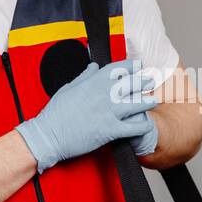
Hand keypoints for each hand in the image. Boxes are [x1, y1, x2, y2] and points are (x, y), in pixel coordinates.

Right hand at [15, 60, 157, 173]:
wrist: (48, 136)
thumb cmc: (55, 114)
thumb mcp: (68, 88)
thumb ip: (84, 76)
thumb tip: (94, 66)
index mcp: (93, 82)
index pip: (117, 69)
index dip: (131, 66)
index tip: (138, 65)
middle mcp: (103, 95)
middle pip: (131, 84)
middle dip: (143, 81)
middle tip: (150, 81)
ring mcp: (108, 112)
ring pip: (136, 104)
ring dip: (147, 102)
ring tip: (153, 101)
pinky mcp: (110, 130)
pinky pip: (132, 127)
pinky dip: (142, 125)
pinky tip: (147, 124)